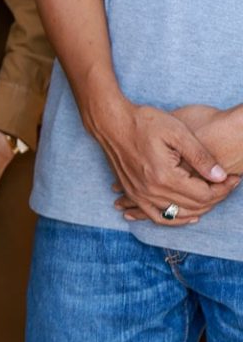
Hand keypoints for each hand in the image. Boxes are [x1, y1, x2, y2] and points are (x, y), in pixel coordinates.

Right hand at [89, 100, 232, 225]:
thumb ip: (200, 156)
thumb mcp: (177, 132)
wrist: (111, 122)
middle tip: (227, 184)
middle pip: (193, 206)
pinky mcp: (132, 193)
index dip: (224, 189)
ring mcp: (139, 194)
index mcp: (164, 176)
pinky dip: (175, 219)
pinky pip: (156, 216)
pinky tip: (188, 215)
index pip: (204, 194)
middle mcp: (151, 190)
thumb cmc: (144, 122)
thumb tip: (221, 176)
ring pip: (177, 215)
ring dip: (199, 210)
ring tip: (213, 197)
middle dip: (215, 197)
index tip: (233, 178)